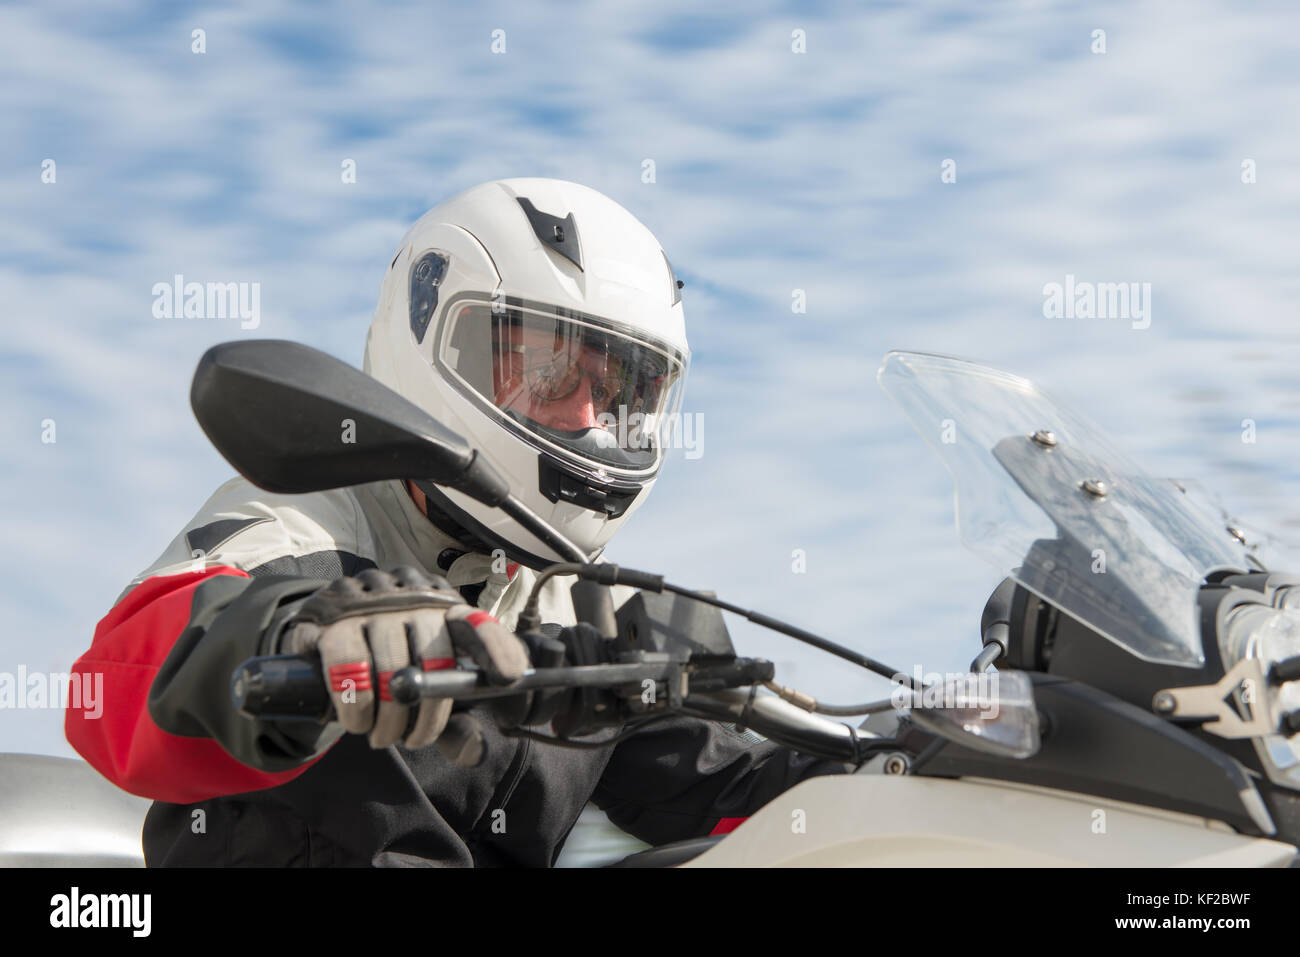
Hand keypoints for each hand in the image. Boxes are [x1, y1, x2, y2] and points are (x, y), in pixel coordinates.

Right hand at [280, 566, 529, 748]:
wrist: (327, 635)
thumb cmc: (391, 667)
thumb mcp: (427, 693)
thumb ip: (454, 726)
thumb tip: (476, 754)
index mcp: (447, 613)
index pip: (479, 626)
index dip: (496, 648)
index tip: (508, 677)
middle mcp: (416, 602)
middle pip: (436, 659)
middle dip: (428, 714)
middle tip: (413, 740)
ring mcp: (375, 605)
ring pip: (392, 670)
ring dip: (389, 720)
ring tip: (382, 736)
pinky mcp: (334, 618)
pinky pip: (350, 667)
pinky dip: (356, 707)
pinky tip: (357, 723)